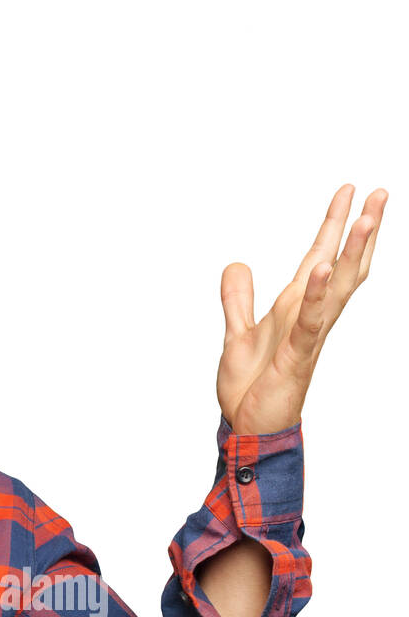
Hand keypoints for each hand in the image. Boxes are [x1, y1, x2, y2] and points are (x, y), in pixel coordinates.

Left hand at [217, 184, 387, 434]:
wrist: (247, 427)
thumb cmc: (251, 387)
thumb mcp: (237, 333)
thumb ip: (238, 299)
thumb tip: (237, 264)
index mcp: (296, 307)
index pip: (320, 256)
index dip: (334, 224)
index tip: (349, 189)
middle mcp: (309, 316)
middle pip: (342, 265)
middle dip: (360, 230)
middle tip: (380, 192)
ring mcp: (308, 335)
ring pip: (339, 287)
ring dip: (351, 252)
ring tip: (365, 217)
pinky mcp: (298, 356)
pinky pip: (312, 321)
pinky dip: (317, 294)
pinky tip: (322, 268)